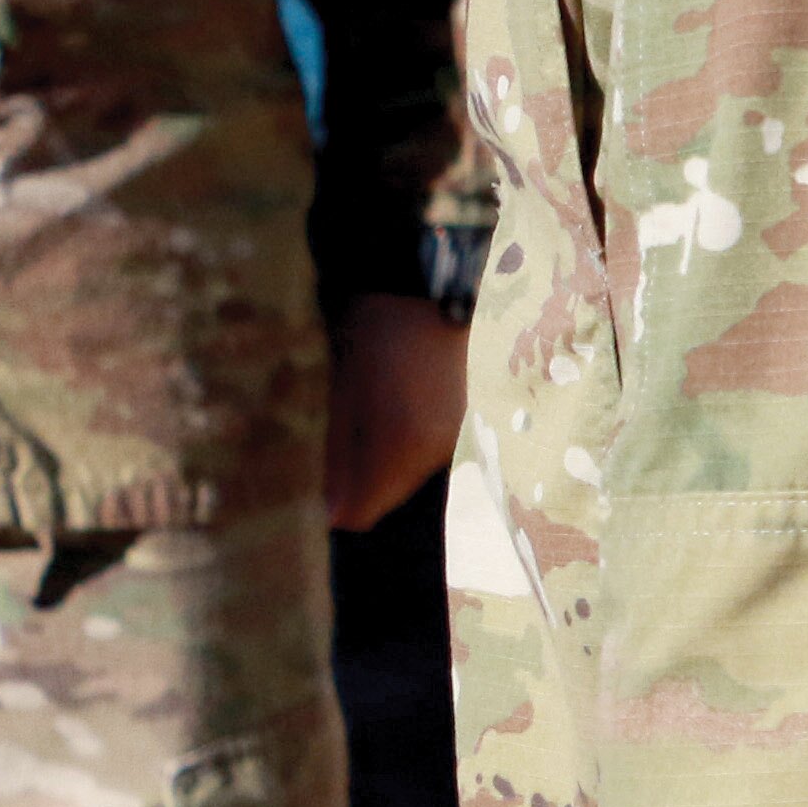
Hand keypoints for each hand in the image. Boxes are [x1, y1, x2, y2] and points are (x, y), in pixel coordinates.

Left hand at [326, 291, 467, 531]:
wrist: (426, 288)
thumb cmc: (371, 339)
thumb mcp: (344, 402)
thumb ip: (342, 466)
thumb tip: (337, 519)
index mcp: (403, 445)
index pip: (365, 511)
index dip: (344, 503)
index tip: (335, 486)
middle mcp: (441, 447)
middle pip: (394, 493)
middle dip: (371, 478)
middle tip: (358, 428)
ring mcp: (462, 432)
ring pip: (417, 472)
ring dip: (396, 457)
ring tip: (386, 406)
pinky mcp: (472, 418)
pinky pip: (436, 449)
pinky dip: (417, 440)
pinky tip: (410, 403)